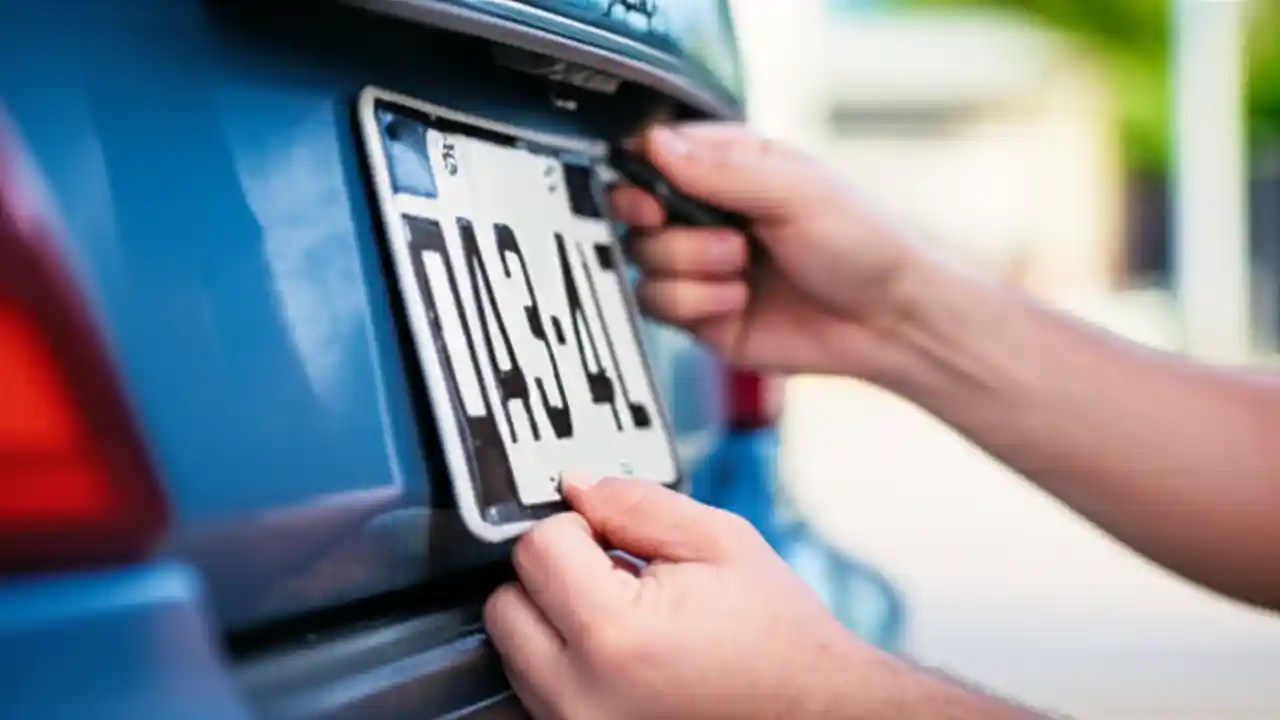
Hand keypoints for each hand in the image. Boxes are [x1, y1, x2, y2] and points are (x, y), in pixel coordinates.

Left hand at [483, 476, 907, 718]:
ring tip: (627, 624)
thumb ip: (636, 504)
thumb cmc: (778, 638)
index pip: (535, 548)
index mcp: (614, 635)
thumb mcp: (720, 542)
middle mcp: (581, 696)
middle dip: (554, 577)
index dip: (578, 528)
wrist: (818, 715)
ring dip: (554, 624)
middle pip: (507, 603)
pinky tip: (616, 660)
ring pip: (512, 652)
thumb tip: (573, 485)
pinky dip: (561, 668)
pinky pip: (533, 693)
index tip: (615, 539)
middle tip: (615, 578)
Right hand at [614, 123, 922, 376]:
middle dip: (661, 222)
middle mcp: (709, 216)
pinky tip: (738, 299)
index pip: (658, 155)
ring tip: (740, 266)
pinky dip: (697, 303)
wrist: (886, 322)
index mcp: (730, 170)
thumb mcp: (797, 190)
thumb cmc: (863, 245)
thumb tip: (659, 144)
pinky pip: (659, 306)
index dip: (642, 170)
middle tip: (693, 224)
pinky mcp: (701, 314)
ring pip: (643, 260)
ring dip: (690, 264)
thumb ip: (723, 168)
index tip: (652, 188)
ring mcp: (702, 266)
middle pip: (635, 210)